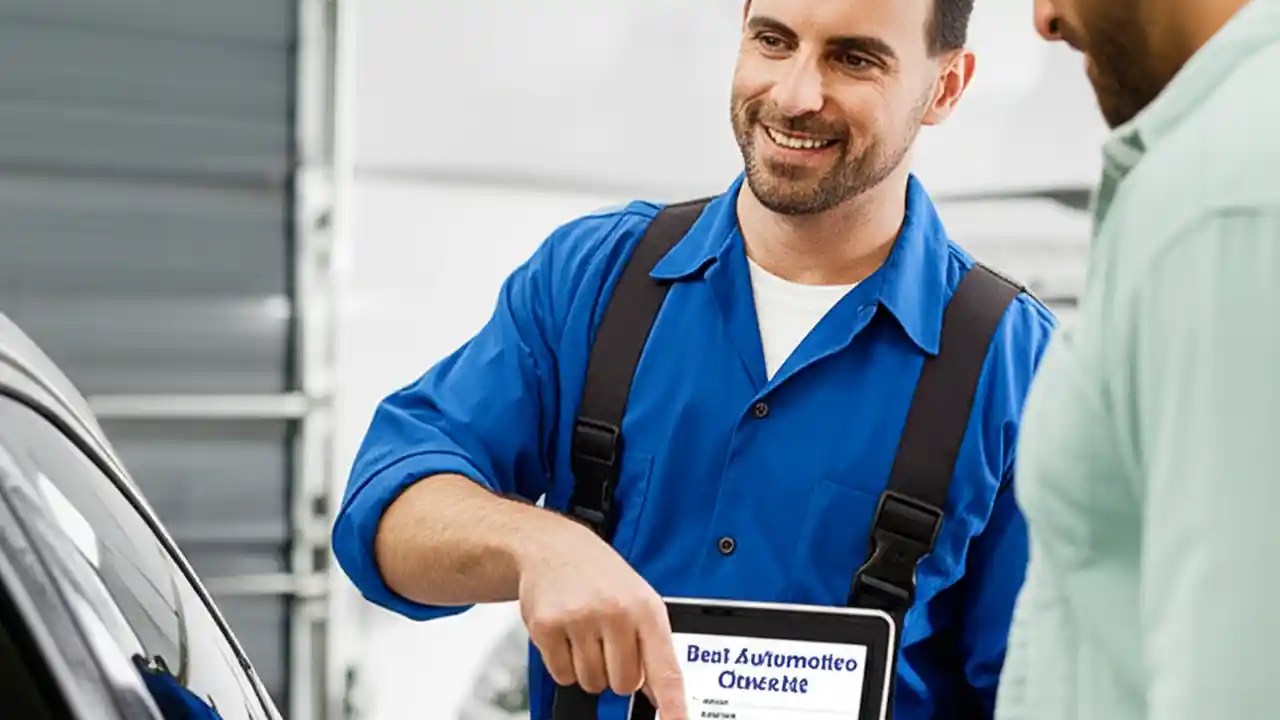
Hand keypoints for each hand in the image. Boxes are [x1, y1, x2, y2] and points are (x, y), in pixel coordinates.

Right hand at [515, 518, 687, 719]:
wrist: (554, 547)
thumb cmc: (601, 576)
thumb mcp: (639, 600)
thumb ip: (653, 647)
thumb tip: (660, 698)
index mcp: (645, 609)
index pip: (664, 668)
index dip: (672, 705)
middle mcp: (615, 613)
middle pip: (623, 684)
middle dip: (616, 673)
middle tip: (608, 643)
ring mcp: (579, 620)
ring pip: (591, 683)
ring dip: (589, 669)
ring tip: (586, 634)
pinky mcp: (547, 627)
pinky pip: (561, 675)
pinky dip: (564, 665)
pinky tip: (567, 635)